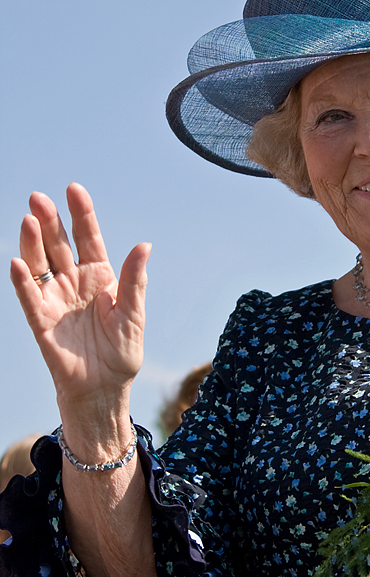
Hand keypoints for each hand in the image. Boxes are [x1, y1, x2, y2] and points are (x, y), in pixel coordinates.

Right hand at [10, 184, 149, 417]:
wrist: (105, 387)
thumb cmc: (122, 351)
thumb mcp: (133, 313)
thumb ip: (135, 280)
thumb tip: (144, 245)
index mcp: (99, 277)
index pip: (88, 238)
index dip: (81, 214)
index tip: (73, 189)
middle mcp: (74, 283)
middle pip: (58, 245)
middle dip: (49, 220)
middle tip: (39, 197)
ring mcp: (56, 300)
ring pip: (39, 265)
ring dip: (32, 243)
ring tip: (29, 220)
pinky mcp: (42, 322)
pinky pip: (29, 298)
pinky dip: (22, 281)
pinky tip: (18, 264)